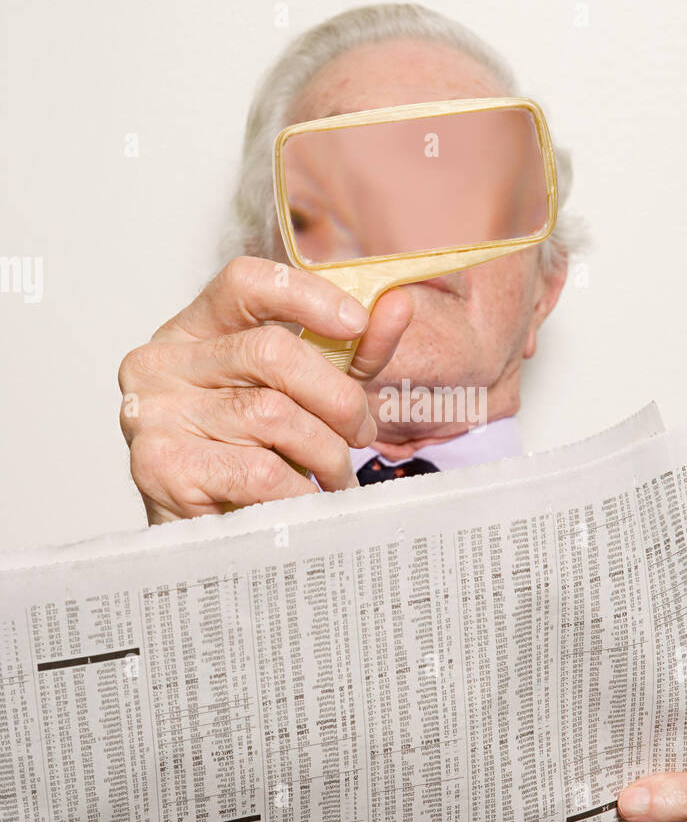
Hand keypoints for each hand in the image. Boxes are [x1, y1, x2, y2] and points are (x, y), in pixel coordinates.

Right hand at [118, 256, 411, 523]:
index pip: (245, 282)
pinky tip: (304, 502)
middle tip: (361, 433)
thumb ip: (347, 354)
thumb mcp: (302, 397)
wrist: (203, 540)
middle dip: (336, 396)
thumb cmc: (251, 457)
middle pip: (271, 351)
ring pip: (274, 415)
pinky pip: (261, 472)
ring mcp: (153, 413)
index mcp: (192, 332)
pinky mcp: (160, 467)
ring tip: (334, 477)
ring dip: (325, 454)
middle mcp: (160, 363)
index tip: (356, 322)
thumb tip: (398, 304)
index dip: (306, 295)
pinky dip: (301, 492)